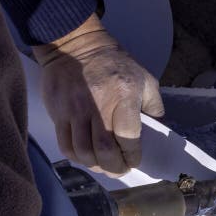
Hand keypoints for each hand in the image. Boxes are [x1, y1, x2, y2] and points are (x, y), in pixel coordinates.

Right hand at [32, 14, 164, 176]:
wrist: (74, 46)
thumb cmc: (112, 63)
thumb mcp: (143, 77)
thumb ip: (154, 104)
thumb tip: (156, 129)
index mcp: (124, 96)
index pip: (128, 137)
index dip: (132, 156)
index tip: (134, 160)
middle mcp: (99, 106)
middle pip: (105, 151)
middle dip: (114, 168)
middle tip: (119, 169)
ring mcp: (76, 111)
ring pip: (83, 152)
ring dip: (95, 166)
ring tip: (102, 166)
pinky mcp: (59, 114)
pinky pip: (66, 146)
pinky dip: (77, 158)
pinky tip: (86, 156)